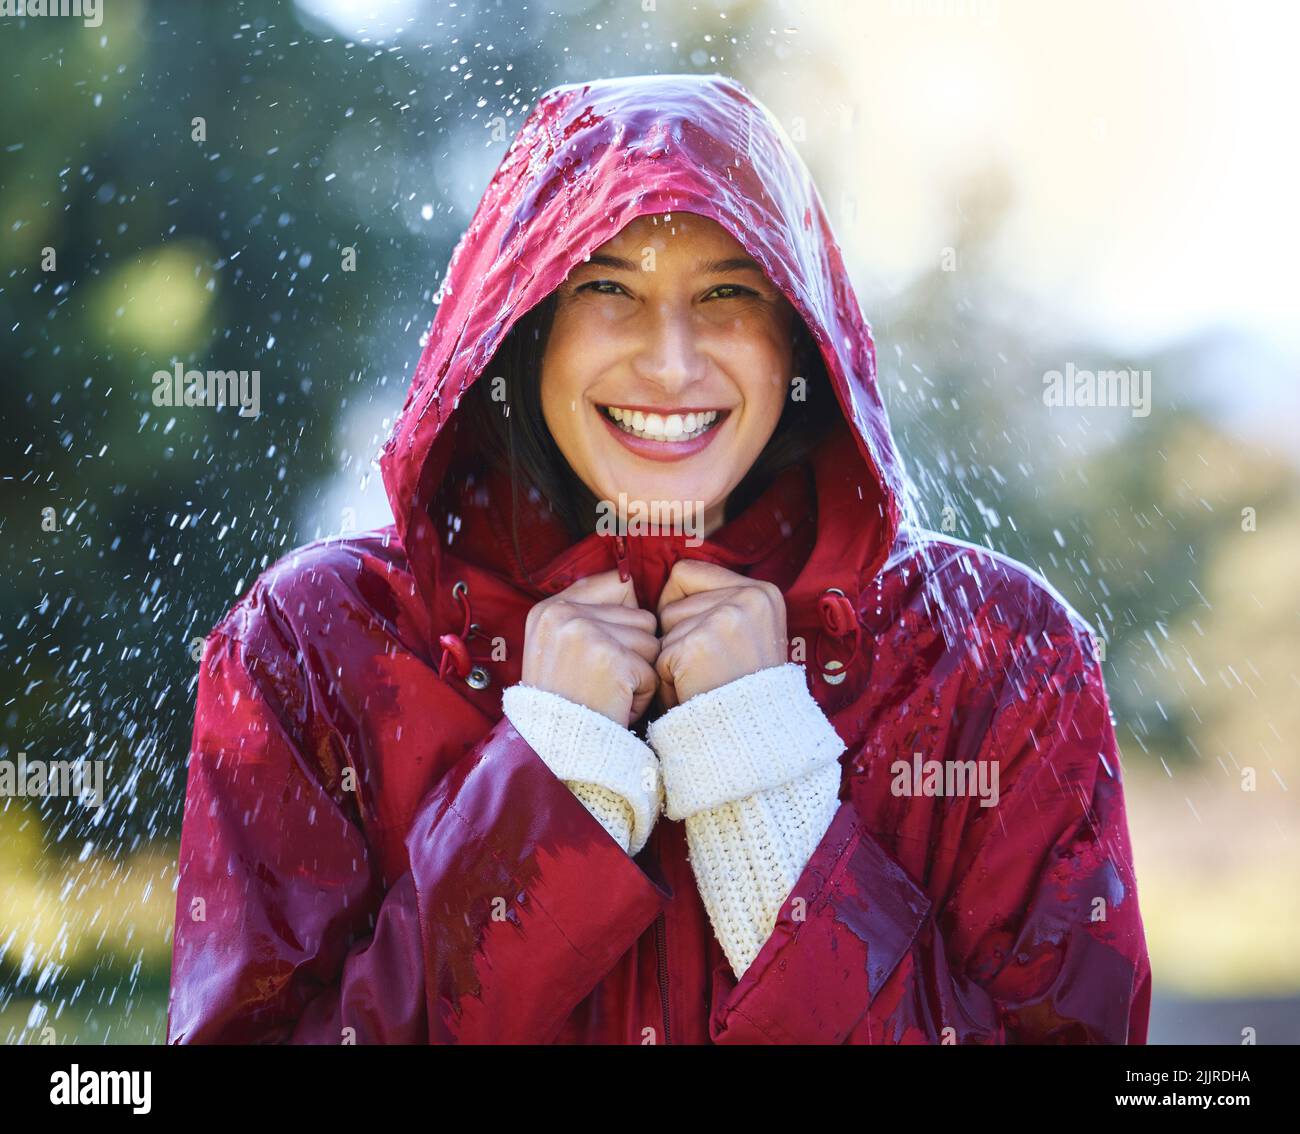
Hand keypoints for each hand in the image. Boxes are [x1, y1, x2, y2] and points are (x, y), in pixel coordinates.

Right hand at [521, 569, 659, 726]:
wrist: (553, 752)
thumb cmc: (565, 703)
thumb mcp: (559, 648)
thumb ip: (589, 614)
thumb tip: (631, 584)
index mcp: (550, 608)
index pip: (618, 585)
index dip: (624, 620)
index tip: (605, 652)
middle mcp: (564, 614)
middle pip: (641, 616)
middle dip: (634, 652)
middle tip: (601, 681)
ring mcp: (586, 633)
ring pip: (652, 642)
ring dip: (640, 674)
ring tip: (608, 694)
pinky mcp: (611, 659)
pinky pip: (653, 670)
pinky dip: (643, 695)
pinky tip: (614, 707)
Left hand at [654, 560, 786, 709]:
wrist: (755, 738)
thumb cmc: (744, 690)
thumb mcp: (749, 633)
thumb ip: (717, 604)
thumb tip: (667, 584)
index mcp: (762, 591)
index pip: (684, 572)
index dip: (677, 604)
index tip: (696, 636)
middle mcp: (747, 597)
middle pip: (670, 603)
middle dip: (677, 639)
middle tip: (709, 669)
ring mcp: (724, 618)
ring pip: (662, 629)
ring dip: (671, 660)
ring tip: (703, 681)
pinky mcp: (698, 644)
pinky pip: (660, 655)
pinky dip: (668, 681)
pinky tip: (695, 693)